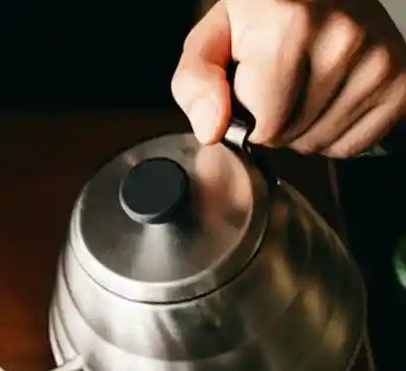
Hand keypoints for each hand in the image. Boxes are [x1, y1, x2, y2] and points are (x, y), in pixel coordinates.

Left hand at [171, 0, 405, 157]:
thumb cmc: (263, 16)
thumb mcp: (213, 38)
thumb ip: (195, 81)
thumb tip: (211, 129)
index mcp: (290, 25)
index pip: (265, 125)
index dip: (248, 118)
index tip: (251, 89)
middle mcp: (344, 39)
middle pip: (293, 137)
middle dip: (275, 124)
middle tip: (278, 86)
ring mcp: (379, 59)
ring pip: (323, 143)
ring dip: (304, 130)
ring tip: (303, 88)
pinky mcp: (401, 80)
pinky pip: (356, 144)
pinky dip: (336, 133)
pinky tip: (329, 98)